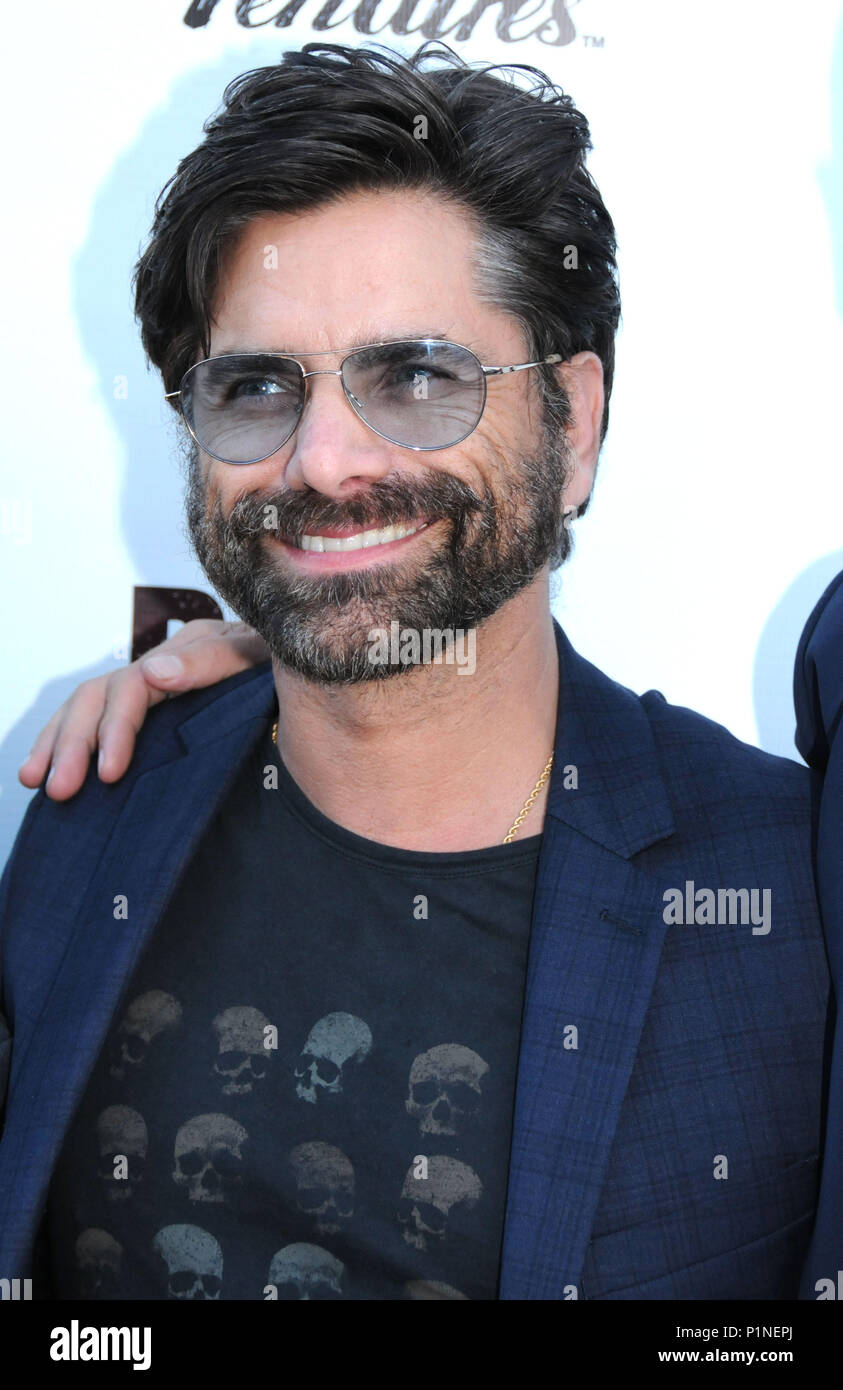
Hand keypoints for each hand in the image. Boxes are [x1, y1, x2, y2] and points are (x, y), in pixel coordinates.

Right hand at [18, 620, 269, 800]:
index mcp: (193, 648)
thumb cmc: (294, 676)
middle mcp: (167, 663)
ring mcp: (157, 686)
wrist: (318, 682)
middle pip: (103, 695)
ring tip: (39, 783)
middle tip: (64, 789)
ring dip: (61, 743)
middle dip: (77, 743)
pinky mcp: (154, 713)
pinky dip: (65, 741)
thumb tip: (153, 672)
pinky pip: (97, 720)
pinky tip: (42, 771)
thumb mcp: (262, 662)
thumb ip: (212, 664)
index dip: (117, 728)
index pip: (136, 685)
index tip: (109, 770)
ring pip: (90, 705)